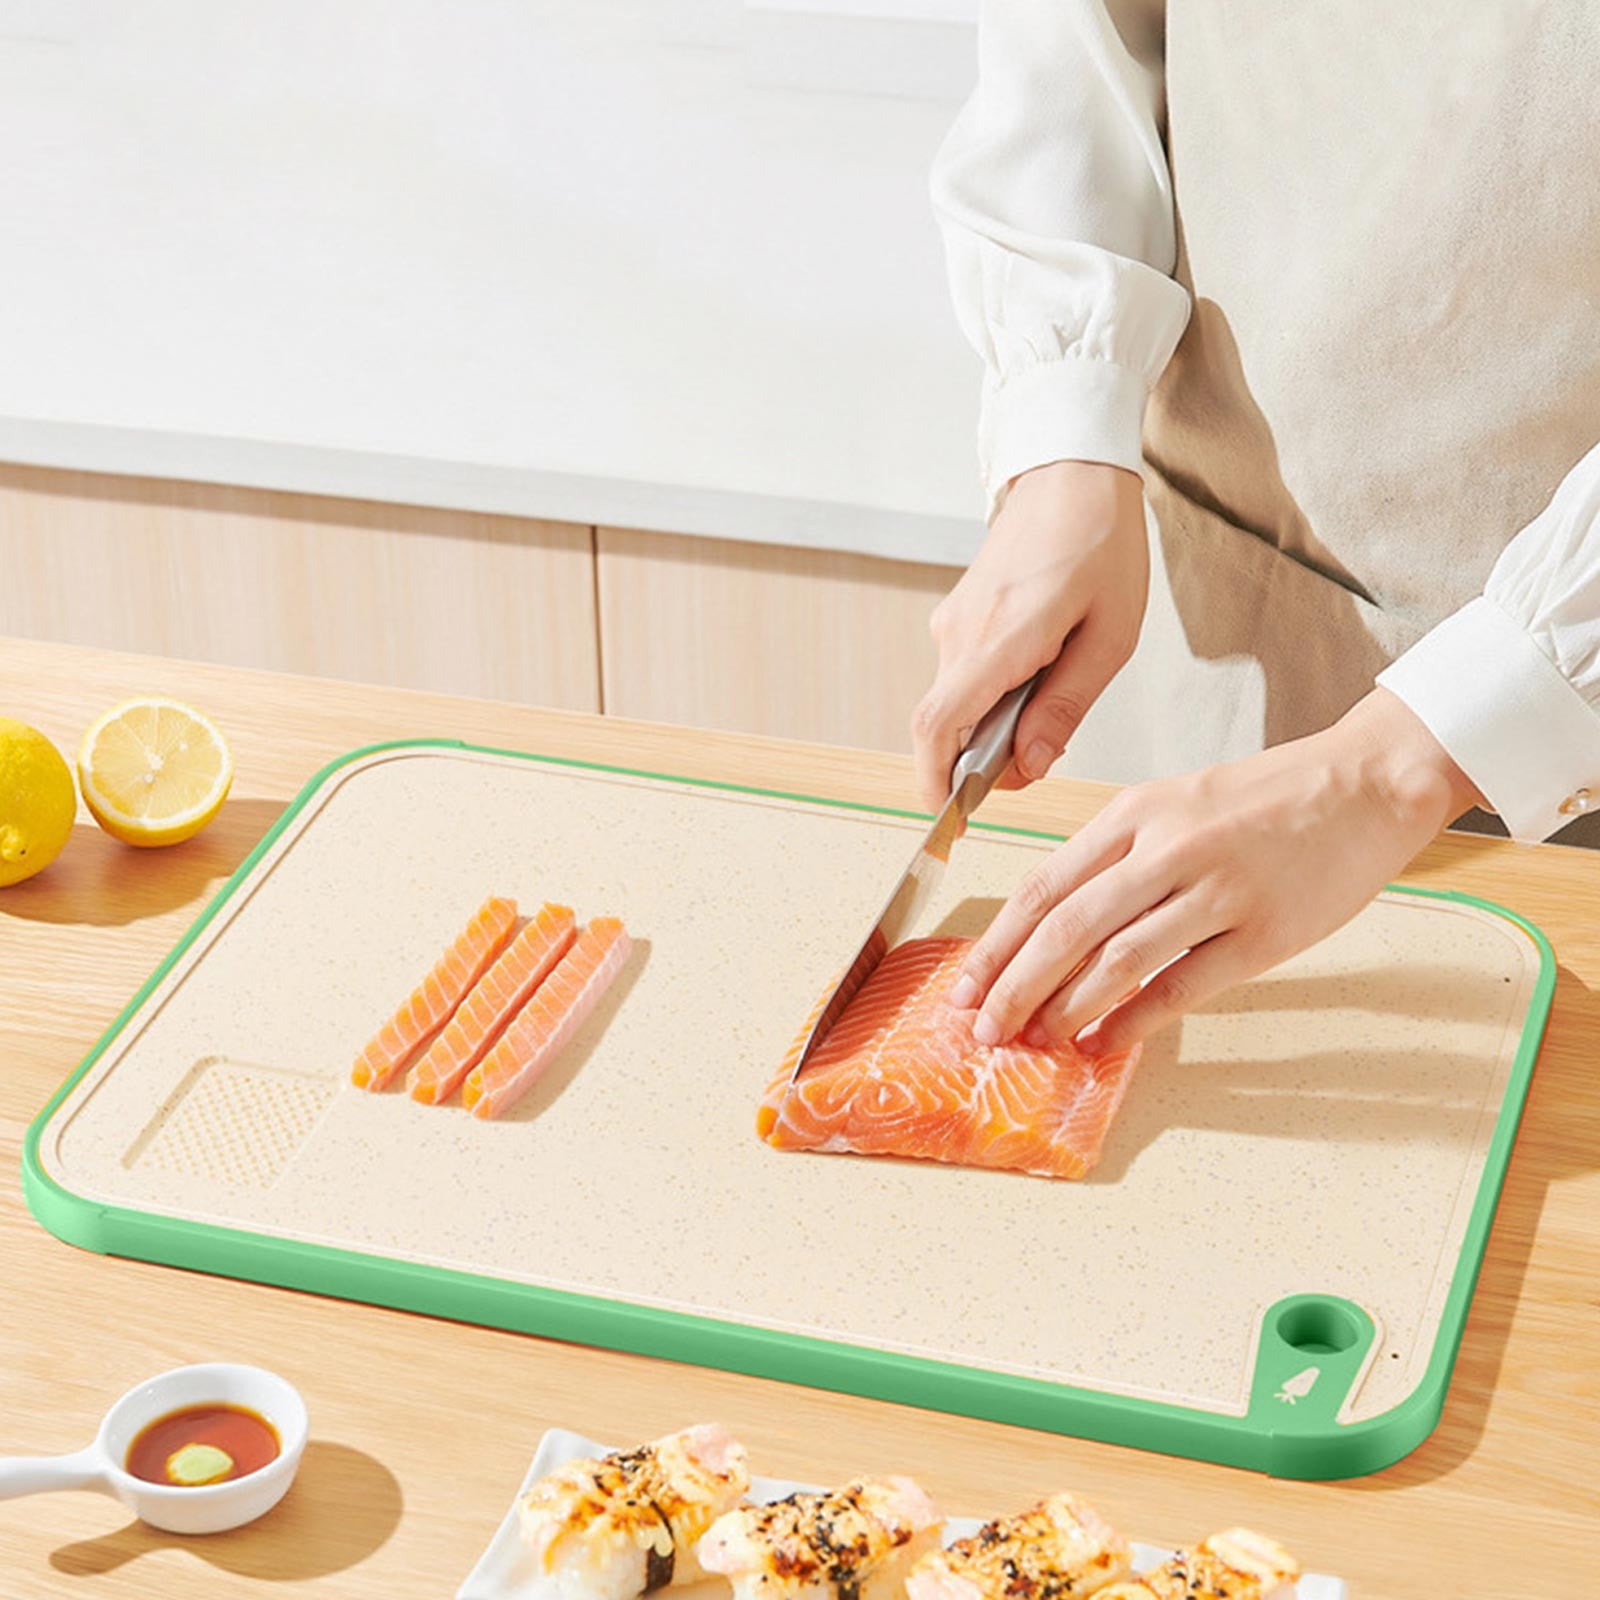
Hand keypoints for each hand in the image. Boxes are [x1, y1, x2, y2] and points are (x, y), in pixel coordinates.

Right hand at [911, 460, 1148, 811]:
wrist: (1071, 473)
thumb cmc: (1101, 545)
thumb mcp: (1110, 636)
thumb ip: (1065, 706)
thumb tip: (1028, 766)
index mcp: (1000, 639)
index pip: (938, 726)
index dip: (935, 780)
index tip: (952, 815)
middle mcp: (961, 634)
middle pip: (949, 724)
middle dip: (984, 758)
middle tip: (1044, 750)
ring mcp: (954, 623)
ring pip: (959, 701)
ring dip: (995, 722)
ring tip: (1057, 688)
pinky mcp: (959, 616)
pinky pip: (965, 675)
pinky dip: (993, 694)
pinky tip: (1041, 669)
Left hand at [948, 688, 1485, 1054]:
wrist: (1366, 783)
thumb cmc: (1266, 799)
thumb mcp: (1175, 802)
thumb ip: (1118, 856)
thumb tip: (1055, 928)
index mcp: (1135, 814)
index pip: (1043, 886)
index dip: (997, 943)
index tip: (967, 985)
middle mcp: (1167, 849)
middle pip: (1066, 928)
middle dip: (1015, 986)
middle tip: (985, 1030)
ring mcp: (1216, 891)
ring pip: (1118, 960)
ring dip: (1067, 1009)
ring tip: (1037, 1042)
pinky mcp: (1263, 934)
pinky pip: (1182, 986)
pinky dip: (1135, 1021)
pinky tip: (1104, 1044)